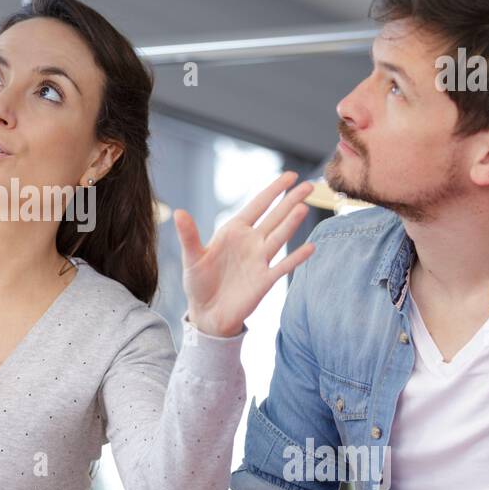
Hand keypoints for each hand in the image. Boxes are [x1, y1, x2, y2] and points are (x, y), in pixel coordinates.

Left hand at [175, 170, 316, 337]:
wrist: (207, 314)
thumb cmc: (199, 283)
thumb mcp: (191, 257)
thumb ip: (188, 235)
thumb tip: (178, 212)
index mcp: (234, 232)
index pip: (257, 205)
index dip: (273, 190)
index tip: (289, 175)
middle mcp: (251, 242)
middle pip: (275, 217)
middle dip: (290, 201)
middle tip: (308, 185)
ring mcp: (260, 261)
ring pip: (280, 237)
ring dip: (291, 223)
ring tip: (303, 207)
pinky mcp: (265, 280)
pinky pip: (283, 267)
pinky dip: (297, 258)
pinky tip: (310, 247)